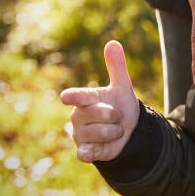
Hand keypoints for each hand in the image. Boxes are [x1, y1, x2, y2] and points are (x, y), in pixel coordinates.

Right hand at [60, 41, 139, 162]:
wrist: (127, 132)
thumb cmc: (120, 106)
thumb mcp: (121, 87)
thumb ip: (116, 66)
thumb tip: (112, 42)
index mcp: (85, 99)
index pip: (78, 96)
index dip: (74, 96)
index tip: (66, 97)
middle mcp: (78, 116)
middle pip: (99, 114)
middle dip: (116, 116)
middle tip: (117, 117)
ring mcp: (79, 135)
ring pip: (100, 133)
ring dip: (114, 132)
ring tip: (114, 130)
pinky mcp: (84, 151)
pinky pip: (86, 153)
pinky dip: (91, 152)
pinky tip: (91, 152)